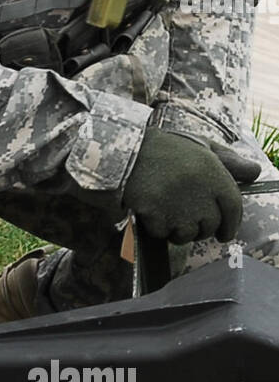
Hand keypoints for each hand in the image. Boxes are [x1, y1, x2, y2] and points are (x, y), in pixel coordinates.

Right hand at [123, 128, 260, 243]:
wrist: (124, 149)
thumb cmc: (166, 149)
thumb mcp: (201, 147)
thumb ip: (230, 161)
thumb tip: (256, 173)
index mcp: (214, 172)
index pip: (233, 208)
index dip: (231, 224)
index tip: (224, 234)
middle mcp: (199, 191)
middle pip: (209, 227)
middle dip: (199, 227)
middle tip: (184, 215)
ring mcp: (176, 205)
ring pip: (185, 235)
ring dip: (176, 230)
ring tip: (166, 211)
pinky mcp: (154, 214)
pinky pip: (161, 233)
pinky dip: (156, 227)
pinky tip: (151, 210)